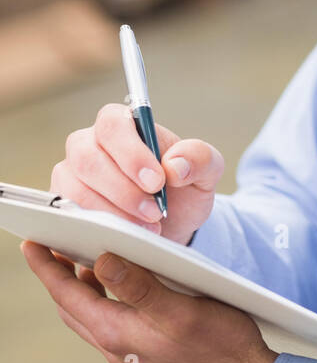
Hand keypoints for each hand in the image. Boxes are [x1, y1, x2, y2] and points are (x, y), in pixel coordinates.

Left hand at [20, 242, 276, 362]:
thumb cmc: (219, 345)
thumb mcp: (180, 309)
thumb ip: (139, 287)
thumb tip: (101, 260)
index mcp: (118, 334)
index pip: (68, 296)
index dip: (46, 269)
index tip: (29, 244)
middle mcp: (116, 347)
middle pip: (73, 308)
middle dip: (58, 276)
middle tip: (51, 245)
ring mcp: (130, 354)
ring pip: (90, 317)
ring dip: (80, 288)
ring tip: (83, 258)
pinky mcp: (145, 355)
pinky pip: (110, 323)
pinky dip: (104, 299)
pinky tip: (121, 285)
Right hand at [51, 104, 224, 245]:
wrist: (169, 225)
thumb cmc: (183, 190)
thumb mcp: (205, 172)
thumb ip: (200, 158)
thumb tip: (175, 165)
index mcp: (122, 124)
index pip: (113, 125)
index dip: (131, 153)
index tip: (156, 182)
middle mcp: (88, 144)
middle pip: (87, 158)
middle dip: (123, 190)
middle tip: (155, 213)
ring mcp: (71, 175)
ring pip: (75, 190)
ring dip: (113, 213)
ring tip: (147, 229)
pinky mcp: (64, 205)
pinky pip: (68, 216)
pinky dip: (96, 228)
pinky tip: (123, 238)